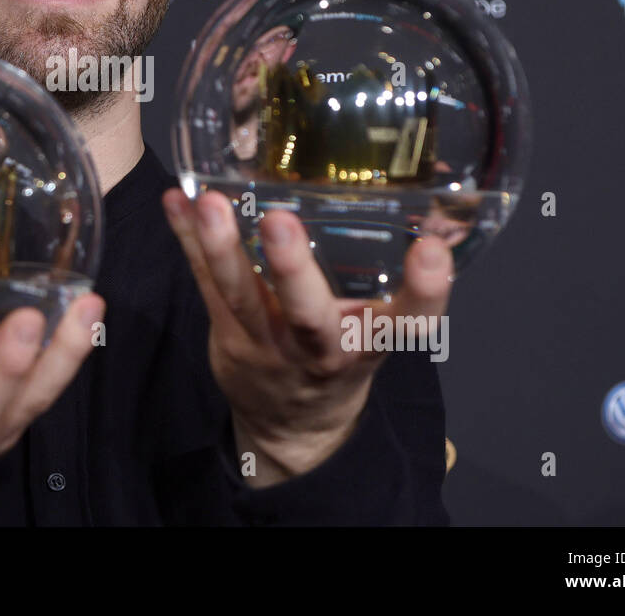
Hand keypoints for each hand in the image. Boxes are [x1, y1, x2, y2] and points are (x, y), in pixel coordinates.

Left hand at [162, 188, 452, 485]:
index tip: (432, 252)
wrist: (291, 425)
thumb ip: (402, 274)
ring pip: (242, 298)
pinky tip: (177, 200)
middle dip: (293, 269)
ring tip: (211, 204)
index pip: (408, 323)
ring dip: (221, 249)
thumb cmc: (342, 354)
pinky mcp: (225, 335)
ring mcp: (266, 345)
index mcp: (370, 345)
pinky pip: (204, 284)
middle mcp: (319, 349)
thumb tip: (447, 209)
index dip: (424, 291)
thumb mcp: (381, 326)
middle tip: (279, 222)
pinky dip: (187, 240)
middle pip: (308, 316)